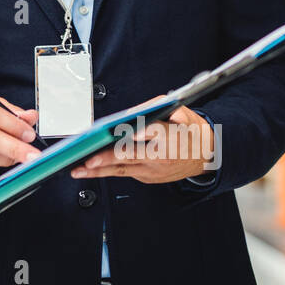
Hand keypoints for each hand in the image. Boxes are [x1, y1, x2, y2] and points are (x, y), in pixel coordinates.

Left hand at [69, 96, 215, 183]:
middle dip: (108, 158)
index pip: (152, 132)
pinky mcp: (146, 177)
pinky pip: (123, 173)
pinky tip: (88, 169)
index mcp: (170, 137)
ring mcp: (152, 170)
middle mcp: (160, 156)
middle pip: (130, 155)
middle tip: (90, 158)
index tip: (123, 132)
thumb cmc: (191, 131)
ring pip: (122, 169)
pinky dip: (106, 171)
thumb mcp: (182, 111)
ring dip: (98, 170)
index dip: (138, 132)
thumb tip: (131, 112)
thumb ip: (156, 106)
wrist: (206, 156)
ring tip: (78, 168)